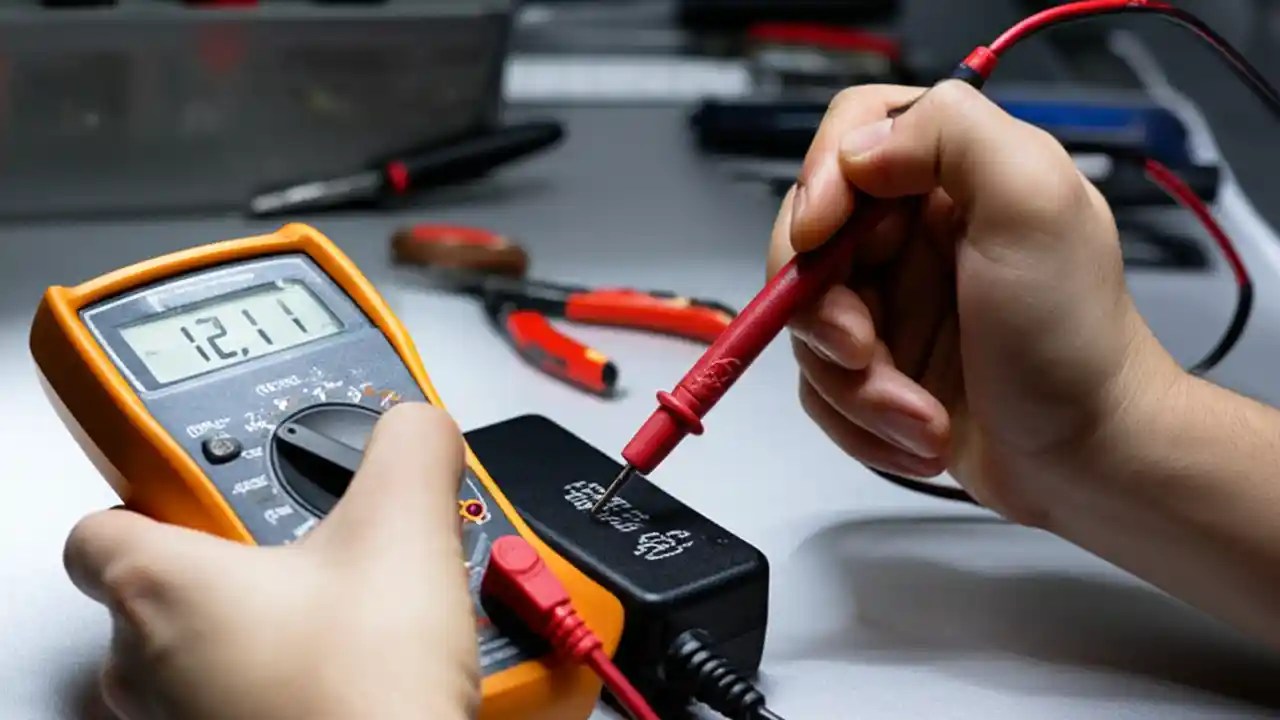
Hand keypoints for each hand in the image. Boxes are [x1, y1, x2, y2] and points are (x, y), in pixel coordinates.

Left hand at [64, 403, 479, 719]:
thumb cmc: (362, 692)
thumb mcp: (408, 531)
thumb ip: (409, 449)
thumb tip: (416, 427)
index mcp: (159, 589)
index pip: (100, 527)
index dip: (160, 498)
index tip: (219, 487)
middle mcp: (144, 666)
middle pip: (163, 589)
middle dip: (242, 564)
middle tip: (316, 554)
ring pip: (202, 652)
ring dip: (264, 626)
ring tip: (344, 612)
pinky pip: (233, 700)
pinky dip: (276, 680)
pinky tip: (346, 671)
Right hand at [768, 82, 1179, 522]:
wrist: (1092, 463)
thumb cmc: (1074, 340)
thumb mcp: (1035, 205)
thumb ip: (951, 135)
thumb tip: (856, 150)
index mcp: (955, 175)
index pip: (849, 137)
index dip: (818, 185)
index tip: (817, 241)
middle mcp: (916, 233)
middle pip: (808, 242)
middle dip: (825, 310)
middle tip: (865, 352)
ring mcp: (893, 304)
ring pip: (809, 324)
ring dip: (854, 384)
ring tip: (920, 416)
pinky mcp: (879, 368)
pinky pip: (822, 385)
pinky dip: (860, 421)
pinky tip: (921, 436)